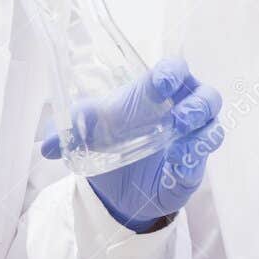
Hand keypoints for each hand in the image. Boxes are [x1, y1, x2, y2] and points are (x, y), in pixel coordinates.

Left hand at [41, 58, 223, 231]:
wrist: (119, 188)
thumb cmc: (110, 143)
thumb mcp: (87, 133)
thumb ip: (70, 131)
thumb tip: (46, 145)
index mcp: (157, 91)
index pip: (174, 71)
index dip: (172, 72)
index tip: (162, 81)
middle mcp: (181, 108)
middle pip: (206, 94)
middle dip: (197, 101)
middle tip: (178, 115)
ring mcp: (192, 136)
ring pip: (212, 122)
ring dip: (200, 127)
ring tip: (180, 134)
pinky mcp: (195, 163)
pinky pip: (204, 154)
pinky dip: (195, 155)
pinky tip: (178, 162)